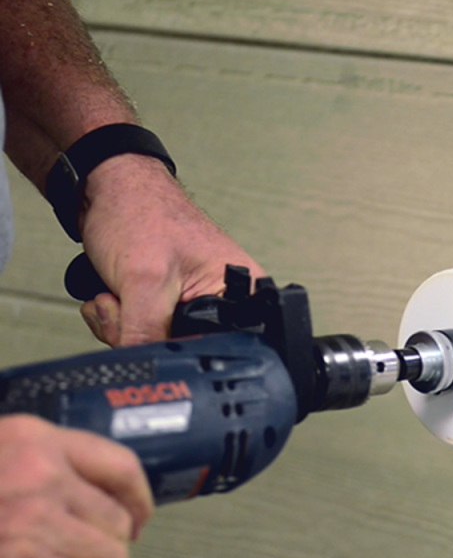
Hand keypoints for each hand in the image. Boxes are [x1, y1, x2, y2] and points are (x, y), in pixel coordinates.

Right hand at [0, 415, 153, 557]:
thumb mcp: (5, 448)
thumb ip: (51, 460)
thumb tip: (101, 495)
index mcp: (39, 440)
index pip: (122, 466)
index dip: (140, 500)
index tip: (139, 519)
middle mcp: (41, 477)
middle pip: (117, 520)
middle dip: (113, 542)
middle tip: (101, 552)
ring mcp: (29, 523)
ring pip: (105, 556)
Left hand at [77, 153, 264, 346]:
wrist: (105, 187)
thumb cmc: (141, 212)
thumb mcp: (145, 280)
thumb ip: (147, 333)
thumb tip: (144, 369)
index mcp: (241, 291)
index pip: (218, 347)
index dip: (177, 347)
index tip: (150, 327)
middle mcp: (223, 298)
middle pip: (181, 349)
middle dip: (139, 334)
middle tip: (126, 302)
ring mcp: (193, 300)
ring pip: (154, 343)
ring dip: (121, 325)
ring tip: (117, 290)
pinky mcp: (167, 300)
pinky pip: (140, 331)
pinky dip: (117, 319)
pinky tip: (112, 293)